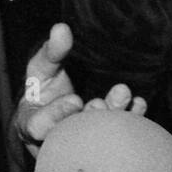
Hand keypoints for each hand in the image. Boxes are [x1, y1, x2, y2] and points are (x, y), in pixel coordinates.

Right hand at [14, 22, 145, 158]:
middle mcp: (55, 139)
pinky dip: (130, 119)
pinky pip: (117, 135)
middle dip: (89, 118)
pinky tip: (139, 104)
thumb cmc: (45, 86)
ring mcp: (80, 143)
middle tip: (100, 103)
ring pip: (96, 137)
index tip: (74, 100)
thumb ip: (52, 52)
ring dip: (112, 116)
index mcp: (32, 123)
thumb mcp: (42, 67)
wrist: (61, 105)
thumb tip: (61, 28)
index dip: (56, 115)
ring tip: (123, 96)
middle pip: (71, 135)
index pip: (38, 126)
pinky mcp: (101, 142)